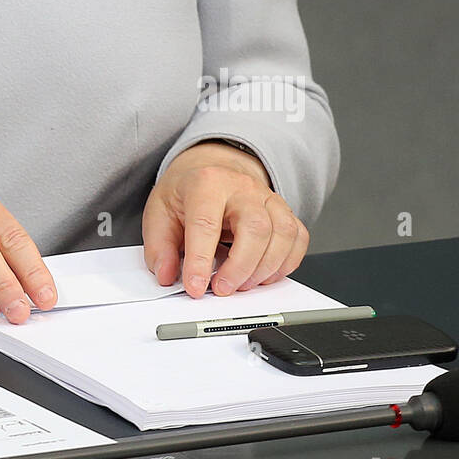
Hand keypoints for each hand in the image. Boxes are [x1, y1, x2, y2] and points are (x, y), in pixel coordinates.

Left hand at [142, 141, 309, 298]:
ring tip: (242, 284)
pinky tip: (264, 275)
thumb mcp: (160, 212)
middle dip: (240, 268)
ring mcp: (267, 197)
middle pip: (256, 228)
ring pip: (282, 234)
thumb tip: (166, 274)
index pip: (206, 224)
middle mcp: (242, 187)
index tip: (195, 287)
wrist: (210, 168)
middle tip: (222, 289)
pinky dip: (286, 264)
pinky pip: (298, 238)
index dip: (200, 261)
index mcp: (206, 183)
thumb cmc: (187, 192)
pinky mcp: (284, 211)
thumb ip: (159, 247)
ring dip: (265, 269)